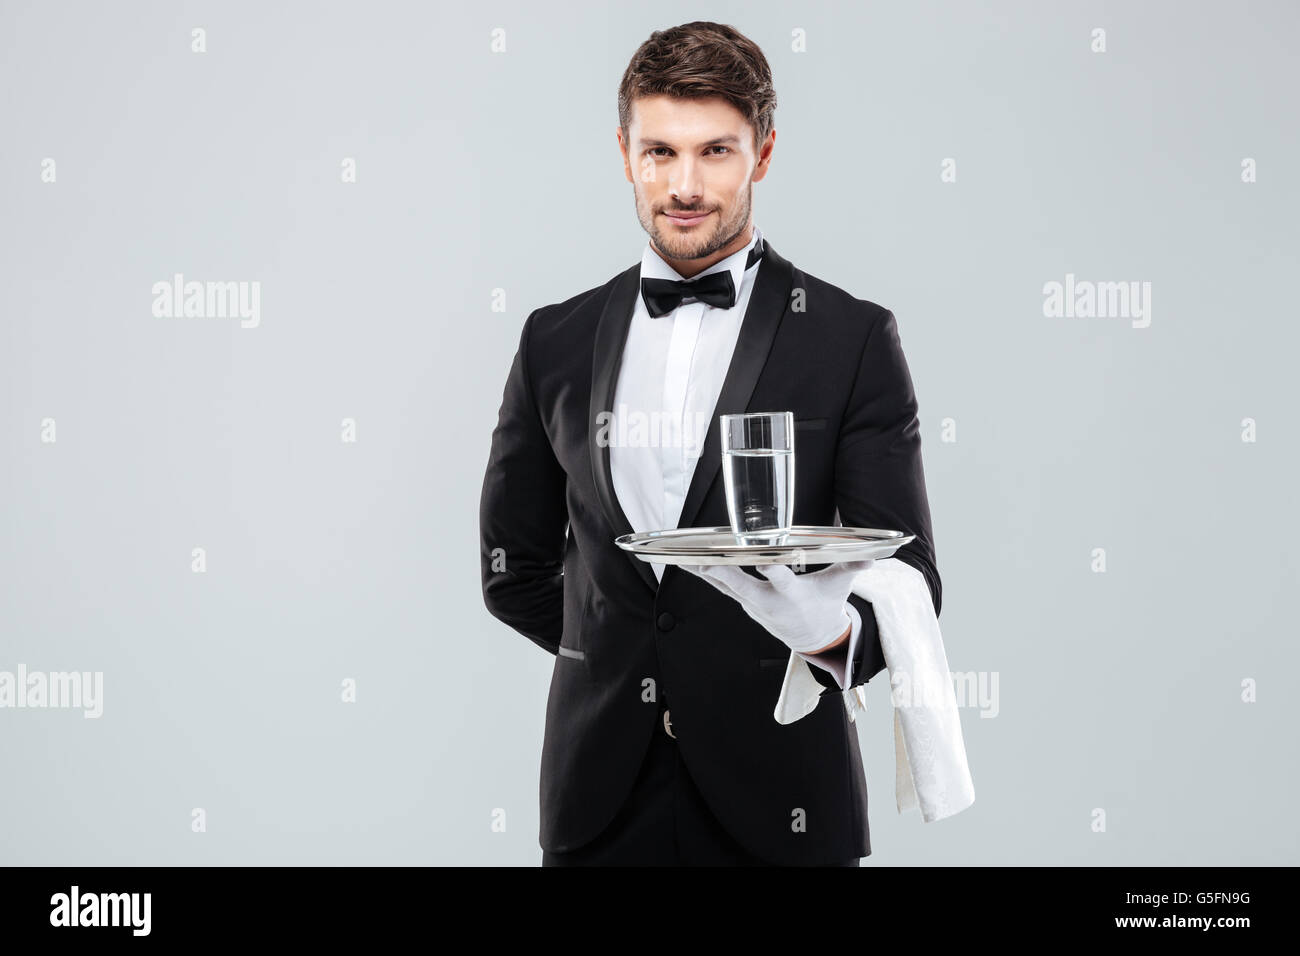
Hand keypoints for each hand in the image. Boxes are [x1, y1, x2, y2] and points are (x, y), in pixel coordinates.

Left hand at [683, 560, 874, 654]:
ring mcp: (754, 605)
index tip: (762, 561)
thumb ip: (852, 567)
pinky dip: (705, 576)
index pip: (783, 581)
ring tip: (682, 558)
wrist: (814, 637)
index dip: (772, 572)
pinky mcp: (745, 604)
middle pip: (743, 587)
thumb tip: (873, 556)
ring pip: (726, 587)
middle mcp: (770, 602)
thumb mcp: (840, 586)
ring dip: (704, 573)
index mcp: (793, 595)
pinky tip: (686, 563)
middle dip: (723, 575)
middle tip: (704, 561)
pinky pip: (722, 588)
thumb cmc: (826, 603)